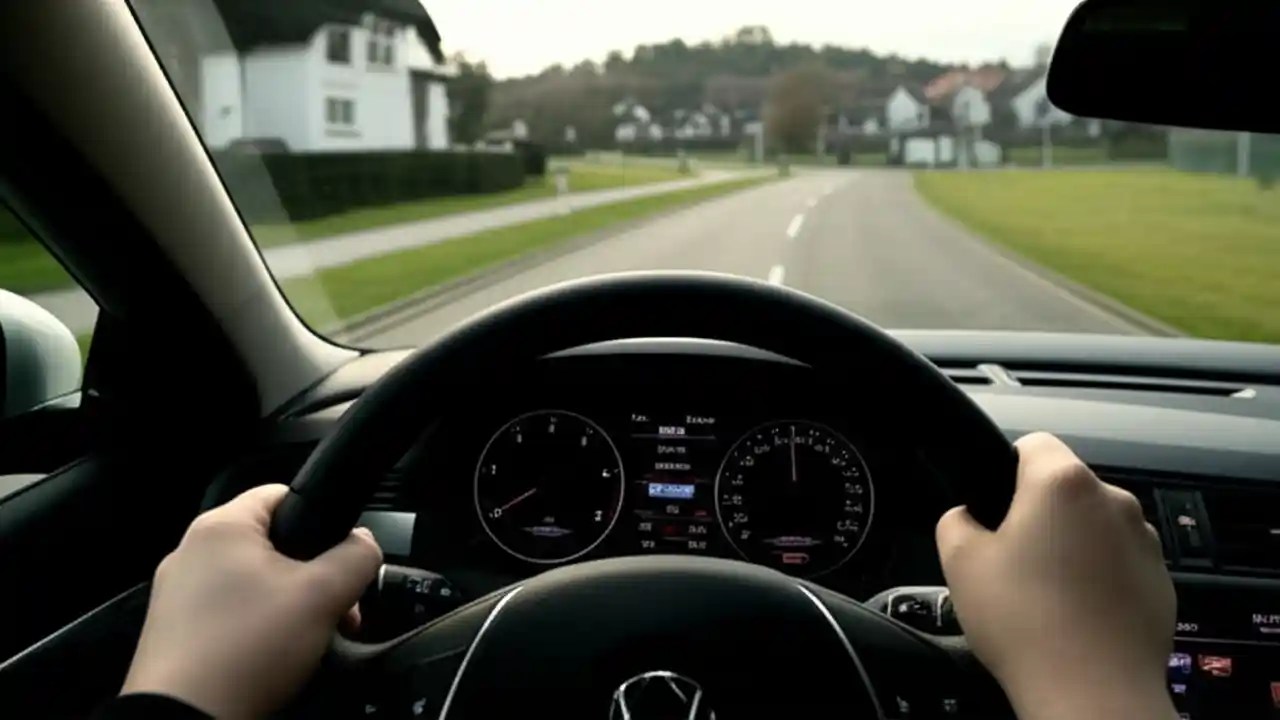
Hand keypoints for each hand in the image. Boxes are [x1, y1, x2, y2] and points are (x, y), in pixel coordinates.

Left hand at [122, 485, 381, 718]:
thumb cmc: (248, 649)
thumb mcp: (322, 596)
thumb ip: (356, 557)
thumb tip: (365, 542)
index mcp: (221, 527)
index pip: (285, 493)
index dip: (324, 520)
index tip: (344, 558)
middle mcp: (190, 552)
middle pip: (273, 544)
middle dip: (314, 575)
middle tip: (338, 611)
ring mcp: (176, 594)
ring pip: (253, 582)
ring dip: (291, 605)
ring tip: (311, 640)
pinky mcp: (174, 632)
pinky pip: (230, 614)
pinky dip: (258, 628)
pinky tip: (274, 657)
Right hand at [936, 433, 1176, 719]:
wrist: (1091, 691)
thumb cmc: (1024, 621)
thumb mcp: (959, 562)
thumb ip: (956, 520)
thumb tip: (969, 517)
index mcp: (1062, 483)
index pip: (1032, 443)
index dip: (1006, 470)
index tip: (994, 510)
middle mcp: (1113, 501)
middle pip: (1066, 488)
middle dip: (1040, 514)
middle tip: (1011, 560)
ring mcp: (1145, 541)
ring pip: (1095, 526)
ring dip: (1073, 546)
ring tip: (1045, 594)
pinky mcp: (1161, 581)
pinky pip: (1120, 563)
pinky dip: (1099, 578)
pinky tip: (1076, 614)